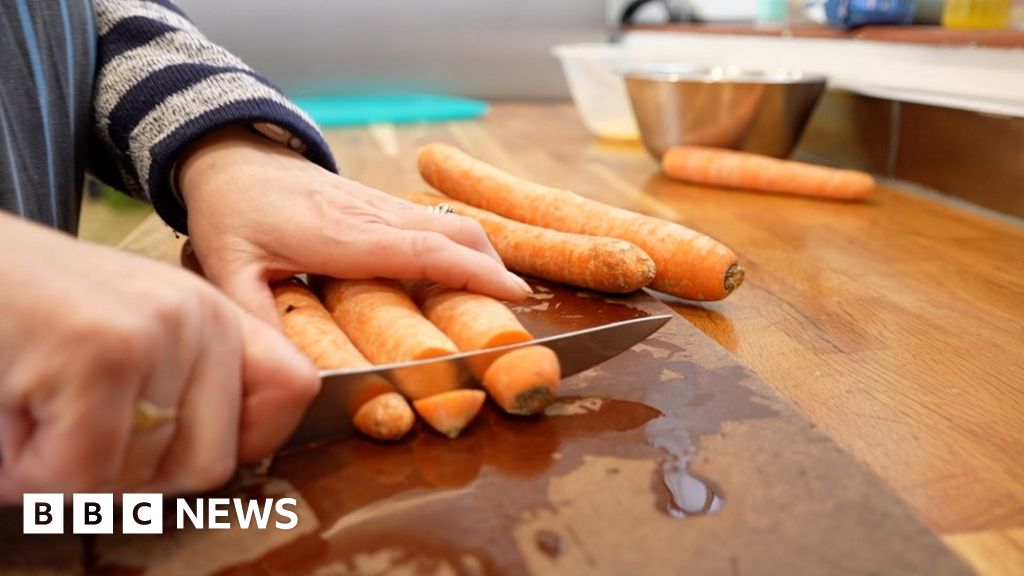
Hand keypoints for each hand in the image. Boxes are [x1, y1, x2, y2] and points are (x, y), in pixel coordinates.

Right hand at [0, 214, 317, 499]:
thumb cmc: (30, 309)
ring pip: (142, 478)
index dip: (247, 440)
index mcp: (214, 314)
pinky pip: (83, 473)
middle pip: (211, 463)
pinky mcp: (102, 353)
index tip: (180, 444)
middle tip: (77, 433)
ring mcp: (156, 332)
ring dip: (72, 470)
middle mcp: (199, 318)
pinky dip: (32, 469)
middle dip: (135, 475)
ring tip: (37, 406)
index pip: (294, 390)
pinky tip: (14, 411)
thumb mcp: (130, 332)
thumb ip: (188, 382)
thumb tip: (232, 454)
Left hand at [177, 125, 530, 323]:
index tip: (515, 294)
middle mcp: (374, 216)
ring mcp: (380, 205)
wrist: (231, 155)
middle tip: (514, 310)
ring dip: (482, 255)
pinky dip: (461, 246)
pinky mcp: (380, 204)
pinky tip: (459, 274)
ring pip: (451, 222)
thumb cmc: (230, 212)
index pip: (426, 251)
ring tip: (497, 297)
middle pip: (455, 230)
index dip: (475, 273)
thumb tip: (289, 374)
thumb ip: (256, 321)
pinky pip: (434, 223)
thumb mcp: (226, 270)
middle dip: (494, 266)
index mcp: (345, 237)